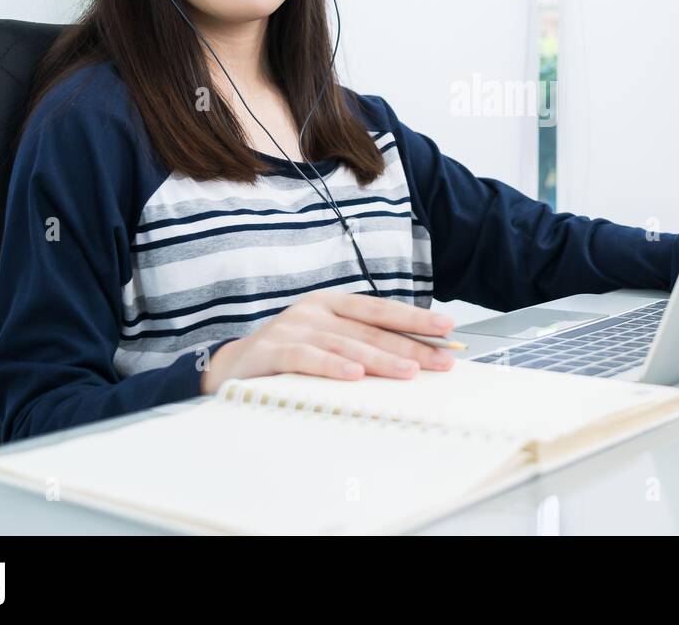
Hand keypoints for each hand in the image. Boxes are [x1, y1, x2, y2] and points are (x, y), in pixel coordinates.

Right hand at [200, 290, 457, 394]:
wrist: (231, 368)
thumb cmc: (288, 355)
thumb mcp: (327, 343)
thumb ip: (362, 345)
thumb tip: (414, 359)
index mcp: (332, 304)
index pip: (381, 310)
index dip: (415, 318)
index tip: (447, 328)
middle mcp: (315, 310)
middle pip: (370, 329)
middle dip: (410, 346)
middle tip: (441, 360)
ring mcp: (293, 328)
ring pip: (345, 344)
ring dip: (381, 359)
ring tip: (409, 371)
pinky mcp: (273, 350)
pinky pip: (308, 358)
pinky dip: (332, 366)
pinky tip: (354, 375)